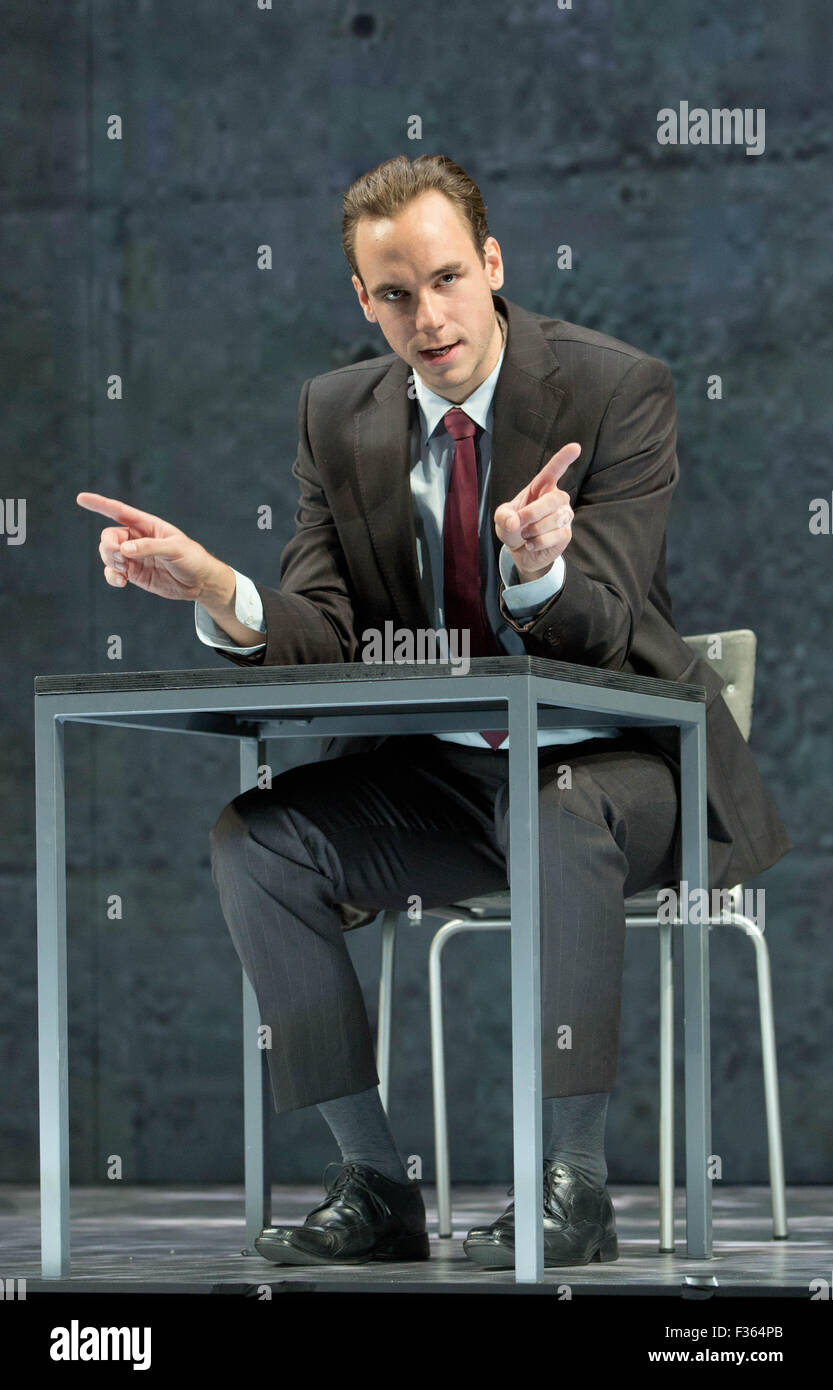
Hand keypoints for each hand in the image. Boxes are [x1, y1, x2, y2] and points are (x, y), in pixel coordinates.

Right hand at [76, 492, 228, 602]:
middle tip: (120, 557)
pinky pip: (113, 572)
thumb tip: (124, 550)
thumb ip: (149, 547)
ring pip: (108, 554)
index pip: (119, 511)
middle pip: (109, 537)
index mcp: (147, 525)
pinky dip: (112, 577)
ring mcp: (134, 557)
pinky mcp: (134, 574)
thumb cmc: (192, 559)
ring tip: (124, 572)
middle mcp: (137, 539)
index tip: (81, 498)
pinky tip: (121, 582)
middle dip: (109, 546)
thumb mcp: (175, 549)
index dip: (100, 504)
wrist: (200, 583)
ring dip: (110, 562)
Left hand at [493, 441, 579, 579]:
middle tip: (519, 522)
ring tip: (525, 534)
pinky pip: (557, 535)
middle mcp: (555, 498)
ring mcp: (563, 515)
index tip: (576, 447)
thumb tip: (515, 522)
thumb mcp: (502, 518)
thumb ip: (504, 517)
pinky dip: (539, 542)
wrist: (521, 551)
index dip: (564, 459)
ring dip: (534, 529)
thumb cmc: (513, 527)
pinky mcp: (566, 533)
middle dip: (534, 512)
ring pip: (556, 519)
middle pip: (554, 499)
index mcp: (540, 487)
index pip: (554, 470)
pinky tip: (532, 543)